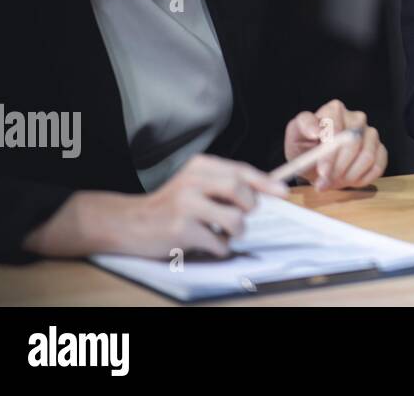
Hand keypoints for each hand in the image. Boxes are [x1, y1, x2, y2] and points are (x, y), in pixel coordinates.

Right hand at [23, 154, 287, 259]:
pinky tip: (204, 243)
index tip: (284, 192)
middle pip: (240, 190)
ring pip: (234, 220)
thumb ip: (224, 183)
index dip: (266, 182)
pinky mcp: (181, 229)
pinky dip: (218, 248)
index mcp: (200, 166)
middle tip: (242, 215)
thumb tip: (266, 191)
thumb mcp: (195, 183)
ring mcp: (186, 205)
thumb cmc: (170, 204)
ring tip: (221, 232)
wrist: (129, 222)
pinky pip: (218, 243)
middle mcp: (193, 181)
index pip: (241, 171)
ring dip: (235, 231)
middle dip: (249, 207)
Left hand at [284, 99, 387, 190]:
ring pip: (367, 157)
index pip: (336, 128)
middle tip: (325, 183)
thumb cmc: (305, 148)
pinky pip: (378, 166)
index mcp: (334, 110)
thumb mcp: (295, 137)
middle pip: (354, 143)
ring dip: (349, 176)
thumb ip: (303, 127)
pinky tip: (348, 180)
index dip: (330, 154)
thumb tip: (316, 131)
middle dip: (338, 168)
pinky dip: (362, 179)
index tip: (322, 171)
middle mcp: (356, 118)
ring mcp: (370, 133)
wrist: (316, 162)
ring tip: (334, 181)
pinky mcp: (380, 149)